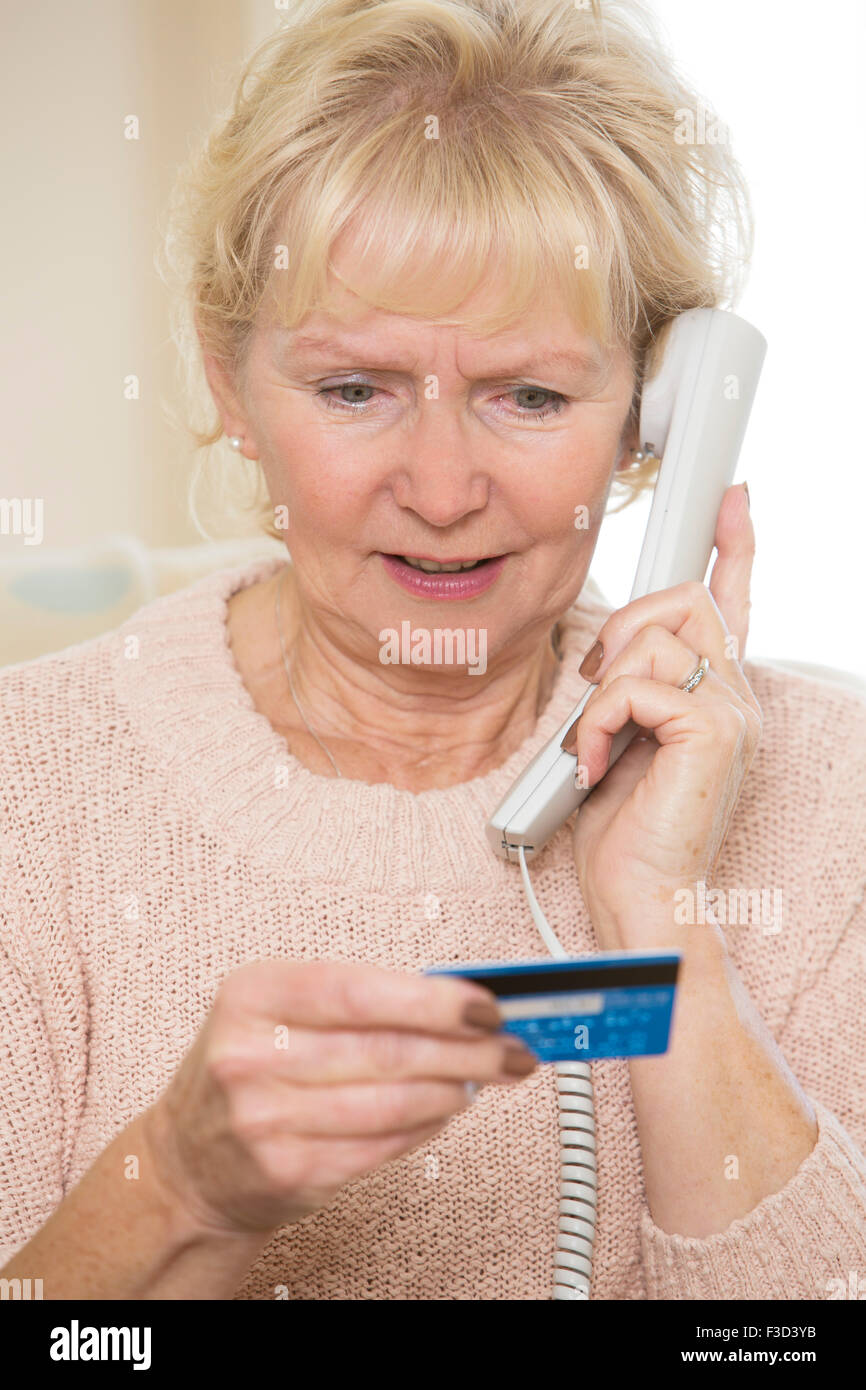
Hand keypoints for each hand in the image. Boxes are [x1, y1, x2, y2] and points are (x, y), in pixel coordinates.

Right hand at [145, 959, 535, 1236]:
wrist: (189, 1158)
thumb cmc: (250, 1066)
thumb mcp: (277, 1008)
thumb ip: (357, 997)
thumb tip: (457, 1000)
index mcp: (254, 994)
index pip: (360, 992)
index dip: (434, 1000)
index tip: (487, 1006)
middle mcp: (251, 1056)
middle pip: (387, 1050)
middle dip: (465, 1050)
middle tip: (511, 1048)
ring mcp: (265, 1120)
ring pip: (391, 1103)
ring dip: (452, 1090)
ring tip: (483, 1077)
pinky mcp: (288, 1172)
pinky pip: (379, 1148)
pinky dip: (424, 1128)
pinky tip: (443, 1110)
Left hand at [566, 483, 760, 949]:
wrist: (640, 896)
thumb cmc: (625, 833)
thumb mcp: (623, 742)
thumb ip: (631, 692)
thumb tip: (610, 654)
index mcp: (718, 698)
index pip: (733, 607)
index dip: (734, 548)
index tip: (732, 500)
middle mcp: (736, 698)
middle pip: (686, 600)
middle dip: (626, 624)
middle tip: (596, 685)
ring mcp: (731, 713)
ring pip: (654, 638)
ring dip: (604, 688)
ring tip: (598, 742)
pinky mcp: (710, 731)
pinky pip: (634, 685)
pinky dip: (598, 721)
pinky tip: (598, 762)